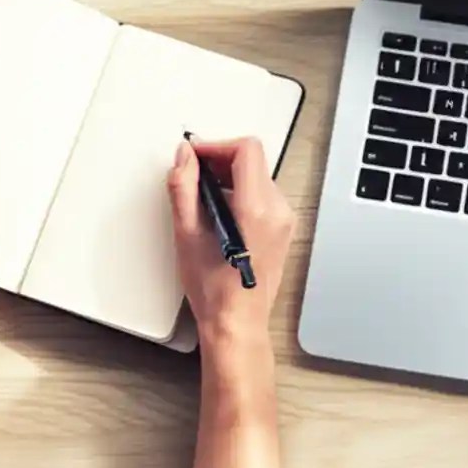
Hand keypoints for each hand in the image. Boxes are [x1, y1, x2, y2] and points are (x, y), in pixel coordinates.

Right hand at [168, 138, 294, 341]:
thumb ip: (183, 187)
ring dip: (230, 178)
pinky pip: (263, 196)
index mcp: (257, 208)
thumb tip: (184, 157)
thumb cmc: (214, 288)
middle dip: (220, 161)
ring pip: (258, 177)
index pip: (246, 150)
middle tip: (193, 174)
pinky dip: (241, 194)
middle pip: (253, 161)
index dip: (216, 146)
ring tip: (203, 197)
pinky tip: (220, 213)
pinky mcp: (283, 229)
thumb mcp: (186, 233)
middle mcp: (277, 211)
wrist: (237, 320)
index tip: (195, 156)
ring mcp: (284, 220)